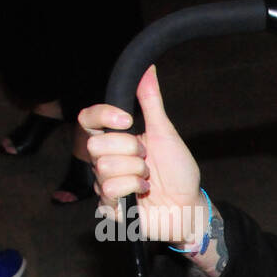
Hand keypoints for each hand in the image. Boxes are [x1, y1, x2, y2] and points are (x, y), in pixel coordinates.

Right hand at [79, 65, 203, 248]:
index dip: (102, 116)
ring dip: (136, 172)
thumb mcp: (165, 133)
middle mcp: (105, 161)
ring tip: (148, 179)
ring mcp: (105, 184)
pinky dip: (134, 189)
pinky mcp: (109, 207)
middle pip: (94, 145)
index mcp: (115, 141)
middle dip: (130, 151)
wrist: (189, 207)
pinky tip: (144, 193)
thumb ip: (151, 102)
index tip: (128, 120)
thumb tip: (147, 69)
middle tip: (147, 160)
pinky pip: (110, 191)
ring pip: (103, 168)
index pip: (87, 120)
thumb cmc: (178, 172)